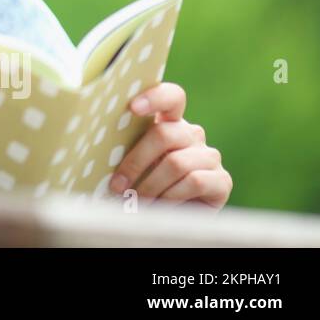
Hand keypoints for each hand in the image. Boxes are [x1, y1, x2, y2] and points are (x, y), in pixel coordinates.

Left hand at [109, 81, 231, 208]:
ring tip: (135, 201)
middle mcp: (191, 134)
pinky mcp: (222, 180)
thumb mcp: (132, 166)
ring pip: (176, 162)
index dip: (155, 97)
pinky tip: (161, 206)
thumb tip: (97, 144)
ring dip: (150, 186)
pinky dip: (171, 196)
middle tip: (117, 185)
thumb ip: (122, 150)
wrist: (172, 222)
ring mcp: (209, 156)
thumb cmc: (143, 188)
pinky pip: (194, 181)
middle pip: (165, 134)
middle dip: (136, 161)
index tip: (132, 107)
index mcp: (169, 122)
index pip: (171, 97)